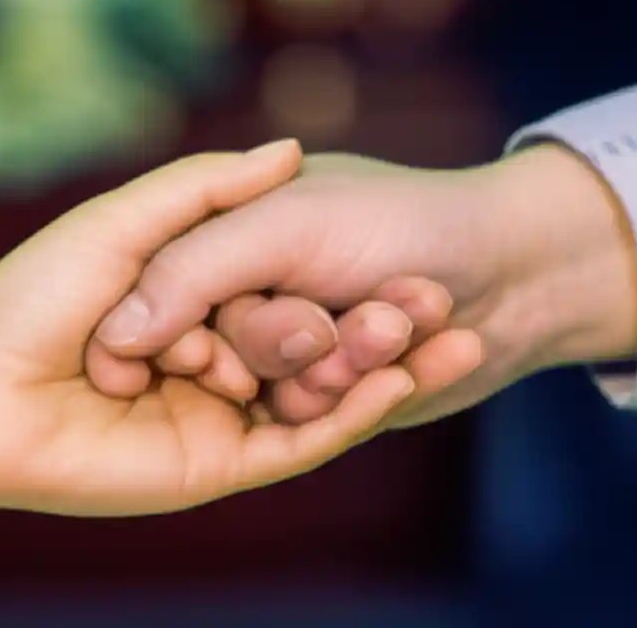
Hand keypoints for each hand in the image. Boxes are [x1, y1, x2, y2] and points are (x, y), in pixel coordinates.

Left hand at [0, 141, 469, 516]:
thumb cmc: (36, 298)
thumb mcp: (126, 224)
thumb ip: (206, 189)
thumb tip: (291, 148)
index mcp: (189, 304)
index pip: (287, 281)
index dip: (346, 266)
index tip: (406, 244)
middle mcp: (209, 360)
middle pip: (311, 338)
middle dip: (375, 316)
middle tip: (434, 291)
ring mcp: (216, 414)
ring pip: (314, 388)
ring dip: (379, 360)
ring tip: (446, 326)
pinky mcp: (216, 464)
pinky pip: (298, 441)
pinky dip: (348, 412)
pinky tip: (396, 378)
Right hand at [93, 145, 636, 428]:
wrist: (522, 260)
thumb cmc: (397, 218)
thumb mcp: (283, 226)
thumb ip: (192, 271)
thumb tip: (115, 336)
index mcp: (216, 238)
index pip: (161, 305)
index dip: (181, 332)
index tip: (205, 345)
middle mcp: (243, 296)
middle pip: (218, 354)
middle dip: (282, 341)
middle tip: (335, 318)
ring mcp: (289, 348)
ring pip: (273, 392)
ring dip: (342, 366)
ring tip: (405, 318)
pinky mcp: (332, 393)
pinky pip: (321, 418)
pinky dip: (370, 393)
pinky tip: (425, 357)